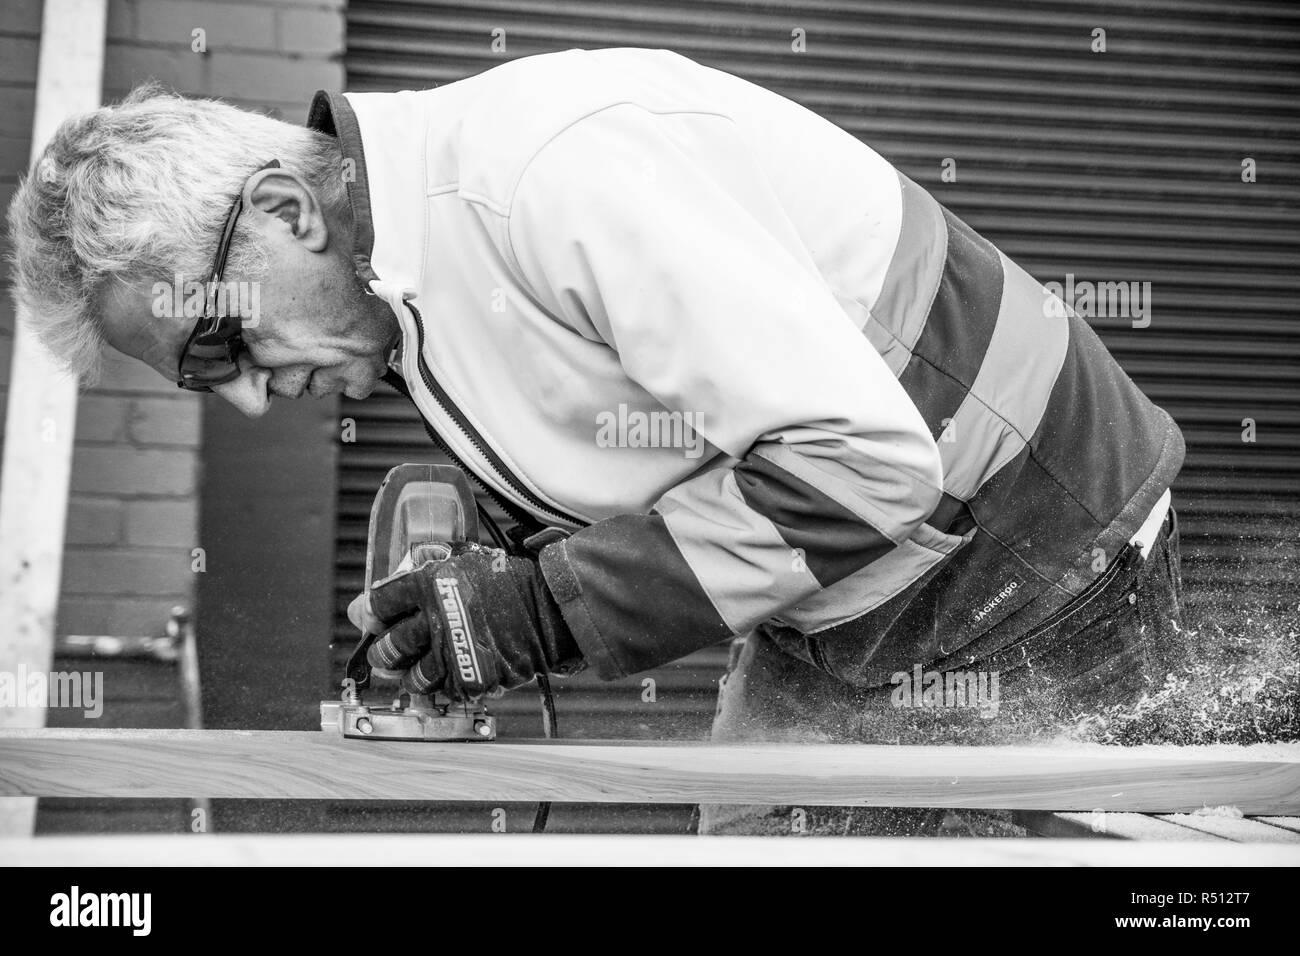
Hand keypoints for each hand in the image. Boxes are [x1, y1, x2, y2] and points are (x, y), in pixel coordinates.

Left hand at [347, 542, 582, 698]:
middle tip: (387, 653)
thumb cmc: (510, 582)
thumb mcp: (464, 563)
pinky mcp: (470, 679)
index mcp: (429, 585)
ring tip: (423, 668)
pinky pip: (443, 692)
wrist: (549, 609)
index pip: (378, 604)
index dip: (369, 613)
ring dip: (413, 675)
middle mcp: (434, 620)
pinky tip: (454, 673)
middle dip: (383, 653)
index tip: (371, 618)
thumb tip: (396, 587)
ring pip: (411, 678)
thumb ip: (427, 574)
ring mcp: (452, 653)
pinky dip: (445, 686)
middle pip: (386, 648)